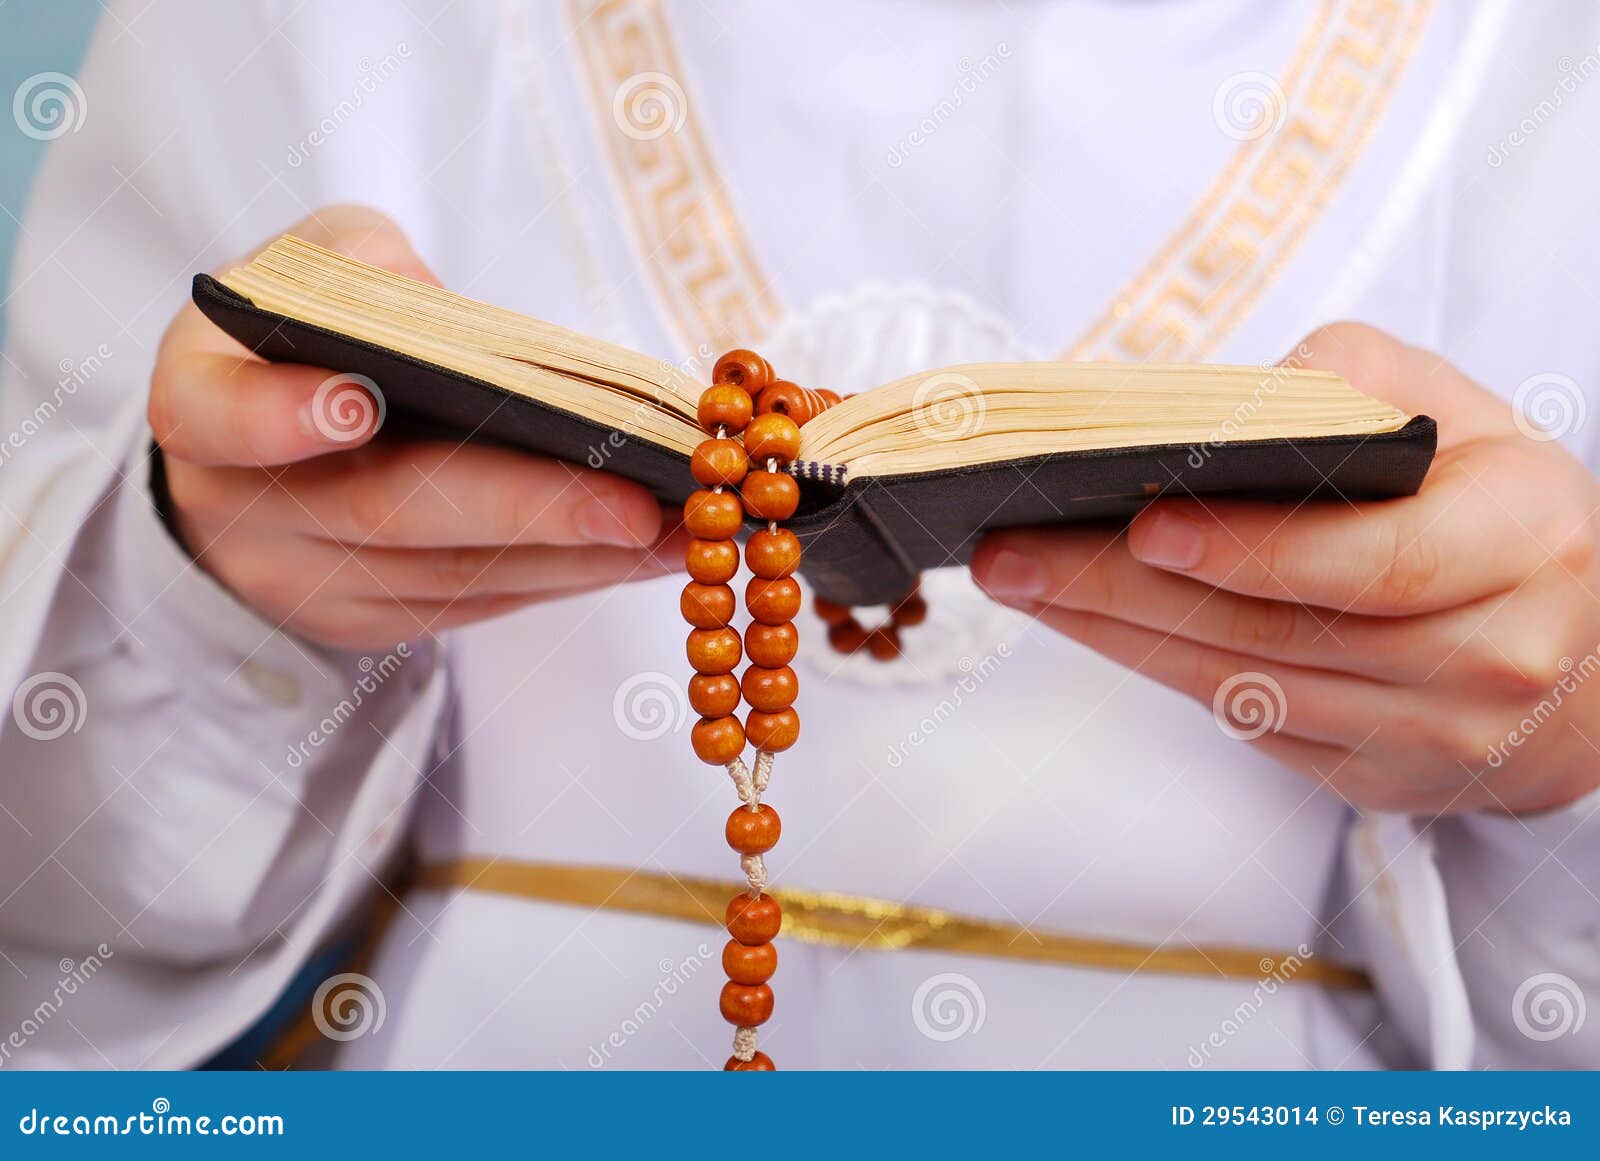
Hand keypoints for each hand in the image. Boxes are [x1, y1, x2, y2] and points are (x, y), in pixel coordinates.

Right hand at [152, 205, 682, 650]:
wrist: (260, 449)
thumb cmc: (301, 334)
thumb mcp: (311, 266)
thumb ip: (363, 267)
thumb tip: (442, 313)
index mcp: (201, 403)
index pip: (224, 417)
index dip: (284, 414)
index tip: (360, 401)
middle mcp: (242, 510)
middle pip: (389, 514)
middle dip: (524, 509)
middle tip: (634, 503)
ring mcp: (308, 583)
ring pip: (457, 577)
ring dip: (580, 556)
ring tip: (682, 525)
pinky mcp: (373, 623)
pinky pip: (483, 604)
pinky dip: (572, 574)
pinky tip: (649, 548)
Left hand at [972, 323, 1599, 814]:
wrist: (1585, 654)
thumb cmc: (1496, 508)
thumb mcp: (1459, 414)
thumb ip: (1347, 387)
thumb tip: (1210, 413)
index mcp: (1525, 542)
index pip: (1378, 560)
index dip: (1256, 547)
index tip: (1146, 525)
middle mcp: (1490, 656)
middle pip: (1276, 632)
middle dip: (1123, 590)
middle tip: (1013, 554)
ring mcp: (1434, 737)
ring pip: (1245, 687)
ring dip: (1115, 634)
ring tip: (1022, 581)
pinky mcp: (1379, 780)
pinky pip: (1252, 726)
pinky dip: (1162, 670)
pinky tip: (1093, 624)